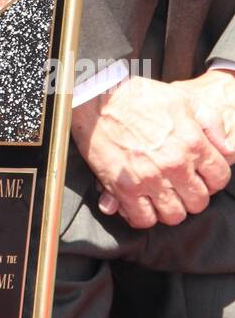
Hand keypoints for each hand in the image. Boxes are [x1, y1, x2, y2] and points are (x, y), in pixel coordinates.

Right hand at [71, 75, 232, 228]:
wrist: (95, 100)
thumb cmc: (138, 97)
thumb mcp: (182, 99)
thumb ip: (210, 123)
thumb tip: (227, 150)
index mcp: (192, 142)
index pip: (220, 178)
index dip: (212, 179)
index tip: (199, 176)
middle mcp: (174, 164)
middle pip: (199, 202)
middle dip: (191, 195)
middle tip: (179, 186)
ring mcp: (149, 179)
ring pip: (174, 216)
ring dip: (170, 208)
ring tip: (161, 195)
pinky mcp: (124, 188)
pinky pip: (143, 219)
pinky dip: (144, 215)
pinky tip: (141, 202)